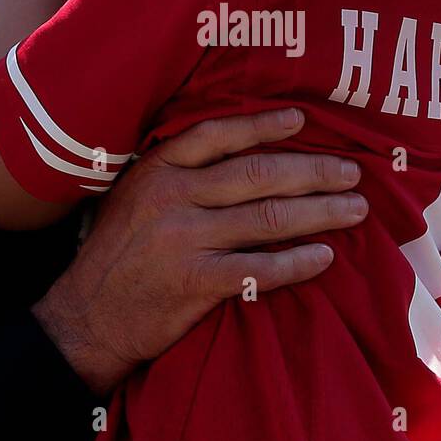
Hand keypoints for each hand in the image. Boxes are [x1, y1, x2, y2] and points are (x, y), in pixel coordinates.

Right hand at [31, 108, 368, 393]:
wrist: (86, 319)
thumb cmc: (116, 256)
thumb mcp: (133, 198)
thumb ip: (176, 174)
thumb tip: (241, 154)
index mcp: (157, 170)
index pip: (218, 135)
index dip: (263, 125)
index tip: (302, 121)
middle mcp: (172, 197)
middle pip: (258, 175)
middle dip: (313, 172)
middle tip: (352, 173)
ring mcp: (185, 240)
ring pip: (268, 218)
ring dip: (320, 213)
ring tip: (355, 210)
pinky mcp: (196, 282)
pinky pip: (261, 268)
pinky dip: (298, 262)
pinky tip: (325, 257)